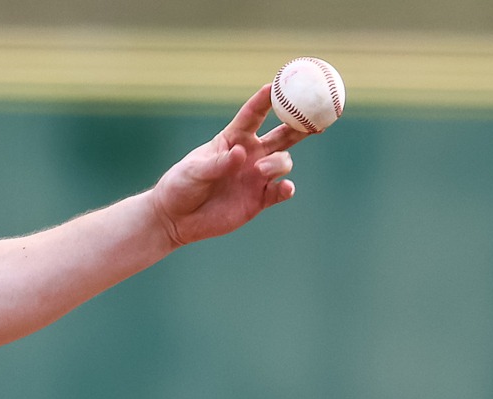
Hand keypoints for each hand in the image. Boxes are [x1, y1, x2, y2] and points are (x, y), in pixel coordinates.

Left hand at [150, 85, 305, 247]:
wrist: (176, 219)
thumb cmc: (180, 186)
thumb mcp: (194, 171)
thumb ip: (218, 163)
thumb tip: (241, 153)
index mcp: (233, 139)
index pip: (254, 114)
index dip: (267, 99)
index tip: (279, 85)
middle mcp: (250, 154)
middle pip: (283, 134)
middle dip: (301, 123)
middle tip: (317, 116)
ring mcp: (256, 176)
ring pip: (283, 161)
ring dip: (278, 163)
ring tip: (260, 171)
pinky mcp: (259, 199)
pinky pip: (280, 191)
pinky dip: (286, 188)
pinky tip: (285, 188)